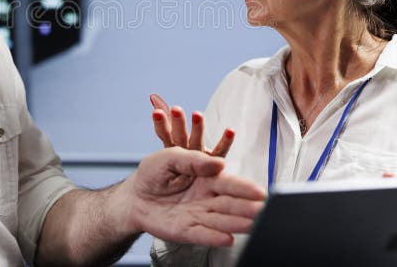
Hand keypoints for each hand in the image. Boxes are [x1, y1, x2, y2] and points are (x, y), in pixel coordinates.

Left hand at [125, 147, 264, 246]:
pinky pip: (203, 235)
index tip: (259, 192)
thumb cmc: (153, 174)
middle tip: (263, 210)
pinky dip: (214, 237)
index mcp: (207, 178)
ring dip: (237, 223)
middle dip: (247, 207)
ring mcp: (198, 216)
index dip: (244, 188)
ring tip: (252, 224)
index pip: (229, 183)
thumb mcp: (169, 157)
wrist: (133, 196)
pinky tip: (227, 239)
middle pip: (231, 203)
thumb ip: (193, 160)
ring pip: (221, 220)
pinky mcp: (187, 231)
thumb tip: (218, 164)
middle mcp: (207, 198)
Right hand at [150, 93, 234, 156]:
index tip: (156, 113)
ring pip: (196, 142)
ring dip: (197, 128)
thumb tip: (153, 96)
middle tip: (176, 109)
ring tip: (197, 114)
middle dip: (178, 123)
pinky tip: (231, 130)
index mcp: (171, 149)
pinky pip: (219, 151)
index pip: (164, 134)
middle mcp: (184, 154)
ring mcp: (198, 158)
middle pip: (180, 138)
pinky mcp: (213, 162)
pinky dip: (225, 142)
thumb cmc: (178, 161)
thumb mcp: (170, 137)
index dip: (161, 124)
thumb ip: (165, 118)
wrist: (182, 189)